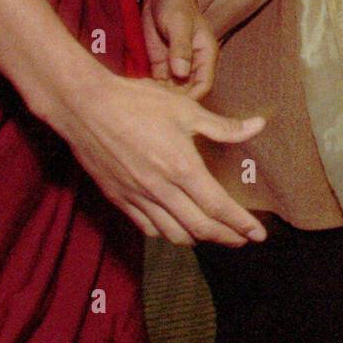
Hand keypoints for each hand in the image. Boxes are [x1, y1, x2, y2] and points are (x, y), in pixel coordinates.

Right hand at [51, 67, 266, 246]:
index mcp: (182, 167)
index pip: (218, 207)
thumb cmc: (136, 102)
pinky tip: (176, 228)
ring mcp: (138, 197)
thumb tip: (258, 126)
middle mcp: (161, 189)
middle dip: (226, 237)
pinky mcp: (119, 198)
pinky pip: (148, 227)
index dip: (241, 224)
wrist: (84, 106)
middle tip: (242, 239)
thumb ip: (223, 126)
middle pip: (200, 228)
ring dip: (198, 239)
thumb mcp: (185, 109)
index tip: (258, 234)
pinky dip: (167, 233)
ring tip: (213, 235)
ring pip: (173, 234)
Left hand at [142, 0, 216, 97]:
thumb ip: (181, 48)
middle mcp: (193, 65)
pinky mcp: (161, 66)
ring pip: (174, 90)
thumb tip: (181, 73)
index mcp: (205, 55)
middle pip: (189, 91)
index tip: (177, 106)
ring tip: (148, 104)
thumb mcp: (179, 25)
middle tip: (158, 109)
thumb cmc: (175, 6)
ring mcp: (176, 67)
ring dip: (163, 98)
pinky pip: (160, 84)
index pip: (204, 84)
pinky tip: (142, 96)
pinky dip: (153, 90)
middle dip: (176, 101)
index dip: (193, 97)